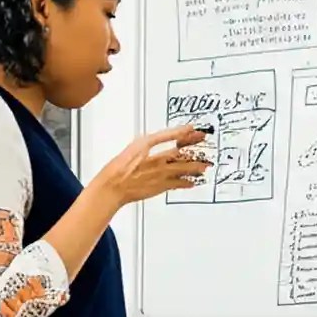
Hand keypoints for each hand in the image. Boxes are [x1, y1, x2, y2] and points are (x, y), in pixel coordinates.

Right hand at [93, 124, 211, 205]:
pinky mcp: (160, 186)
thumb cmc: (116, 170)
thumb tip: (157, 143)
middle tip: (203, 143)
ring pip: (182, 168)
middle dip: (193, 146)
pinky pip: (177, 183)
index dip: (181, 132)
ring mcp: (159, 173)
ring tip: (204, 165)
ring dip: (195, 166)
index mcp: (144, 147)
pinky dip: (186, 182)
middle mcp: (154, 159)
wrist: (112, 188)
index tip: (191, 128)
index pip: (167, 136)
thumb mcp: (131, 150)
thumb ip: (145, 146)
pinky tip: (193, 182)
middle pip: (179, 151)